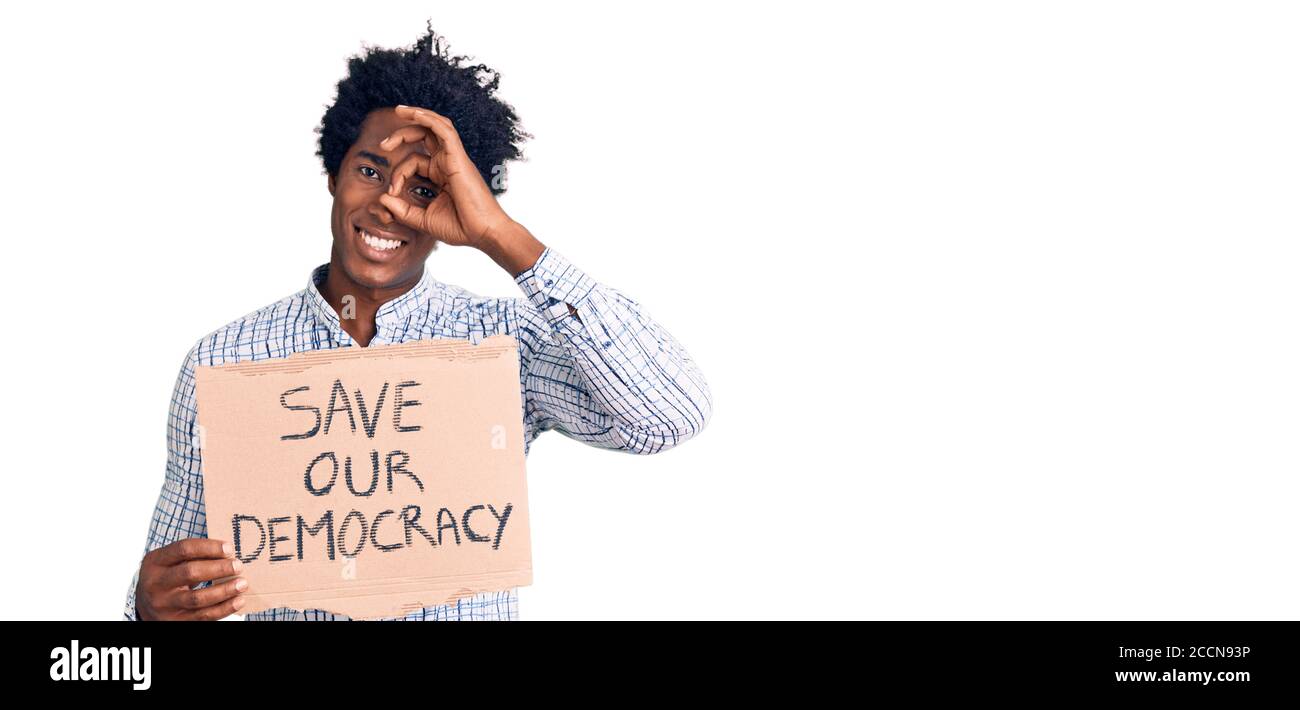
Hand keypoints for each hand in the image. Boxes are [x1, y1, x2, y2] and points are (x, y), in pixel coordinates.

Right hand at [136, 538, 246, 620]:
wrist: (146, 605)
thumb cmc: (167, 576)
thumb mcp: (170, 561)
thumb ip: (192, 555)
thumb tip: (229, 553)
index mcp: (155, 562)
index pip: (184, 549)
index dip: (209, 547)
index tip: (229, 548)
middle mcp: (156, 583)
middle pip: (190, 573)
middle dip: (219, 569)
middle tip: (238, 566)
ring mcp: (164, 605)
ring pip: (198, 598)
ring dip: (224, 590)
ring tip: (242, 584)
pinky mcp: (175, 621)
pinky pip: (203, 616)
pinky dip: (224, 608)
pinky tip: (238, 601)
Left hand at [377, 105, 513, 248]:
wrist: (484, 234)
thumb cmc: (461, 228)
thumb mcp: (424, 220)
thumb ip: (403, 210)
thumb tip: (383, 198)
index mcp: (441, 175)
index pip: (414, 162)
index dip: (397, 174)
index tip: (391, 193)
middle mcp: (447, 163)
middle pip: (424, 135)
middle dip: (401, 135)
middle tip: (383, 145)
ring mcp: (454, 158)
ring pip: (435, 126)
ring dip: (416, 116)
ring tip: (399, 111)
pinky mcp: (458, 158)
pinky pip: (444, 130)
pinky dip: (429, 118)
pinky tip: (413, 113)